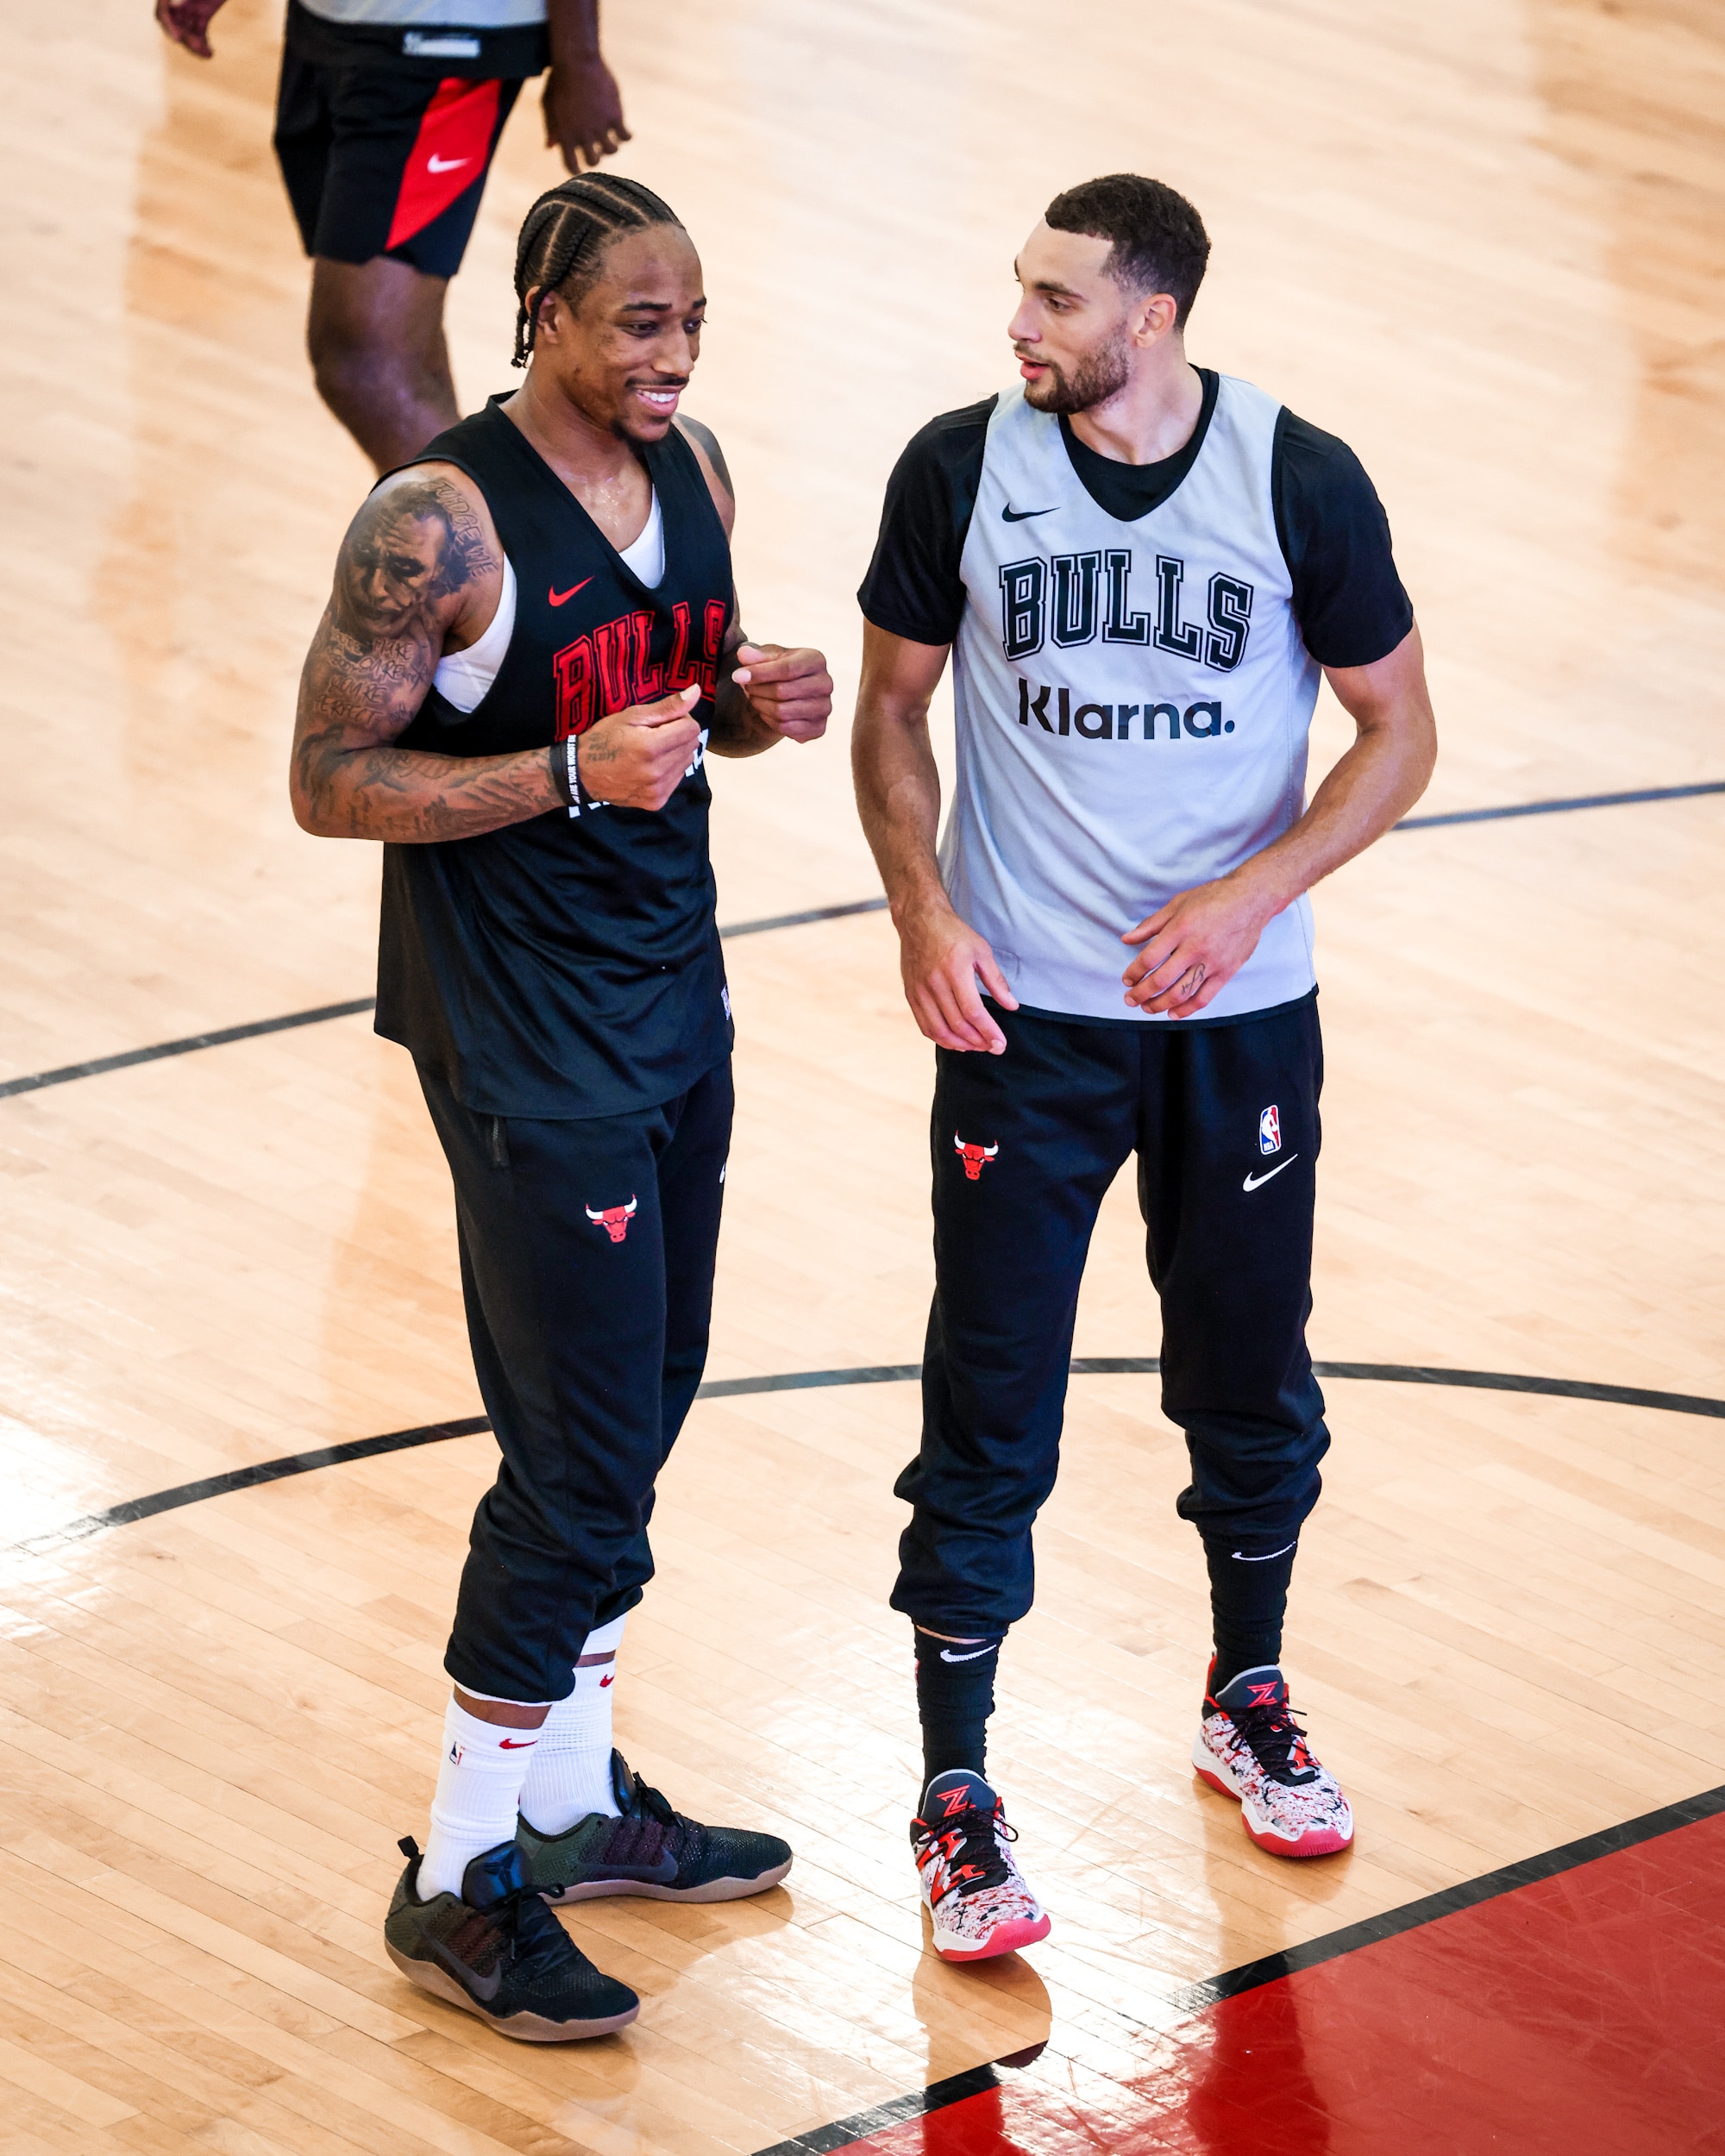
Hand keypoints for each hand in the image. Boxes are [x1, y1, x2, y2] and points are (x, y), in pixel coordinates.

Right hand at [155, 0, 225, 54]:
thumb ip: (183, 2)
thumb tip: (176, 9)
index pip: (162, 13)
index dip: (168, 26)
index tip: (178, 38)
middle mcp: (177, 3)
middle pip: (175, 27)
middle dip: (185, 38)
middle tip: (199, 47)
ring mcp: (188, 10)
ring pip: (187, 34)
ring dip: (195, 47)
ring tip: (208, 54)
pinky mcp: (201, 17)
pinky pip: (199, 34)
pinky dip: (204, 45)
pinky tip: (211, 53)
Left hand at [542, 56, 629, 170]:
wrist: (576, 60)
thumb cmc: (560, 81)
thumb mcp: (550, 105)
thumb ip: (551, 128)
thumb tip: (549, 147)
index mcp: (565, 135)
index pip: (571, 165)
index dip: (576, 169)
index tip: (580, 168)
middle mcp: (583, 135)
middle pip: (593, 161)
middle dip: (595, 157)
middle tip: (597, 149)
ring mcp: (600, 126)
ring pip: (612, 150)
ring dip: (612, 146)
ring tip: (612, 138)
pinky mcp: (615, 116)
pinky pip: (625, 136)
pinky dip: (626, 136)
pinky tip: (625, 131)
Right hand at [576, 684, 702, 810]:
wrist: (582, 773)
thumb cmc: (605, 738)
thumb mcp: (632, 715)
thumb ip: (668, 706)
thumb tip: (696, 692)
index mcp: (651, 746)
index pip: (692, 729)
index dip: (681, 720)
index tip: (663, 721)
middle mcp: (658, 772)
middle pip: (692, 745)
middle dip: (679, 736)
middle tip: (655, 735)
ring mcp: (658, 790)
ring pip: (687, 763)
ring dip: (676, 753)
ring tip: (652, 752)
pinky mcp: (657, 802)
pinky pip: (677, 780)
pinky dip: (669, 770)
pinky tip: (650, 767)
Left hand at [730, 644, 831, 741]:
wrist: (795, 691)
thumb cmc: (782, 669)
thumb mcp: (769, 657)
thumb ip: (755, 655)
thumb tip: (743, 654)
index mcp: (816, 660)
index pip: (787, 668)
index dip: (760, 673)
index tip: (737, 676)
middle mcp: (825, 684)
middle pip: (783, 691)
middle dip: (758, 690)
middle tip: (746, 687)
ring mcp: (824, 708)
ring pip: (783, 712)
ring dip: (761, 705)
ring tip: (754, 697)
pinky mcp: (819, 728)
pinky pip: (787, 728)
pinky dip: (770, 721)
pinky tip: (765, 711)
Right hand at [898, 897, 1016, 1052]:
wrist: (919, 920)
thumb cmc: (953, 934)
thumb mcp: (981, 951)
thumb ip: (996, 980)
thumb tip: (1011, 1005)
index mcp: (955, 970)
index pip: (973, 1011)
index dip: (988, 1031)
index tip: (1000, 1044)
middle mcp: (934, 983)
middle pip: (957, 1024)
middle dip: (978, 1041)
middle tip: (993, 1048)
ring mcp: (920, 990)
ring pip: (939, 1030)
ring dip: (960, 1044)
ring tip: (977, 1046)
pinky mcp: (911, 994)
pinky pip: (925, 1025)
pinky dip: (940, 1038)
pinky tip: (955, 1042)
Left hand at [1120, 876, 1272, 1016]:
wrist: (1251, 899)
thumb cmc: (1212, 897)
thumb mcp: (1177, 903)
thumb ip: (1151, 924)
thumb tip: (1126, 939)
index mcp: (1180, 929)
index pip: (1149, 959)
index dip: (1134, 973)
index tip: (1127, 980)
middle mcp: (1195, 948)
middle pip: (1161, 980)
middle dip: (1141, 994)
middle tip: (1130, 1000)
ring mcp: (1212, 962)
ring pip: (1181, 993)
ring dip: (1160, 1005)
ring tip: (1148, 1008)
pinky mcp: (1226, 971)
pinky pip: (1204, 997)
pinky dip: (1187, 1009)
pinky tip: (1174, 1013)